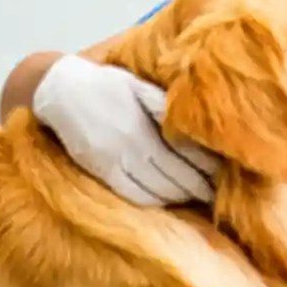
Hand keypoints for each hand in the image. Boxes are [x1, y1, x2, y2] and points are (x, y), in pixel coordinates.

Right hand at [32, 54, 220, 205]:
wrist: (61, 92)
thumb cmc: (106, 85)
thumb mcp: (138, 85)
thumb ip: (163, 105)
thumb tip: (192, 121)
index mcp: (146, 124)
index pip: (187, 154)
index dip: (209, 167)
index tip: (225, 173)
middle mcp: (132, 147)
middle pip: (177, 176)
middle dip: (201, 186)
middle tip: (219, 193)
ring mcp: (115, 163)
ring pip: (158, 190)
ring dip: (182, 196)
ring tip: (200, 198)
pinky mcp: (102, 173)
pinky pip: (134, 195)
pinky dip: (156, 201)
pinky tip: (169, 199)